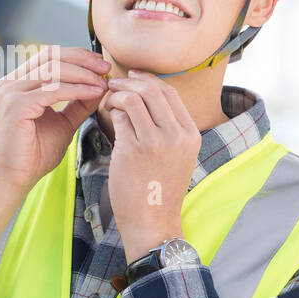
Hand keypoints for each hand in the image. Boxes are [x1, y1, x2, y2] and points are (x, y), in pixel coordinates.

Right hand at [0, 44, 110, 194]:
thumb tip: (99, 86)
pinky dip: (76, 90)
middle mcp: (11, 82)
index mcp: (18, 82)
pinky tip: (93, 93)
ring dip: (83, 74)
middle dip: (83, 59)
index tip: (101, 65)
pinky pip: (52, 90)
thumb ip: (78, 104)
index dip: (78, 56)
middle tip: (106, 68)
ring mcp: (11, 92)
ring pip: (53, 69)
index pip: (50, 55)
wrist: (12, 179)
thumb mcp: (63, 123)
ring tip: (102, 83)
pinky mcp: (16, 106)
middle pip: (51, 55)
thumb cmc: (33, 155)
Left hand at [101, 70, 200, 257]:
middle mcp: (176, 136)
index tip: (133, 75)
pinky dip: (111, 113)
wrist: (152, 222)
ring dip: (117, 96)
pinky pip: (119, 118)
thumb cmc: (159, 190)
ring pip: (133, 100)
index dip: (148, 79)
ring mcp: (154, 143)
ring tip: (109, 102)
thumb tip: (145, 98)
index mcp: (190, 134)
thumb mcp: (178, 157)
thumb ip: (169, 129)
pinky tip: (107, 118)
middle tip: (113, 83)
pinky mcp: (132, 151)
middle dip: (129, 82)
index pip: (170, 92)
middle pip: (152, 90)